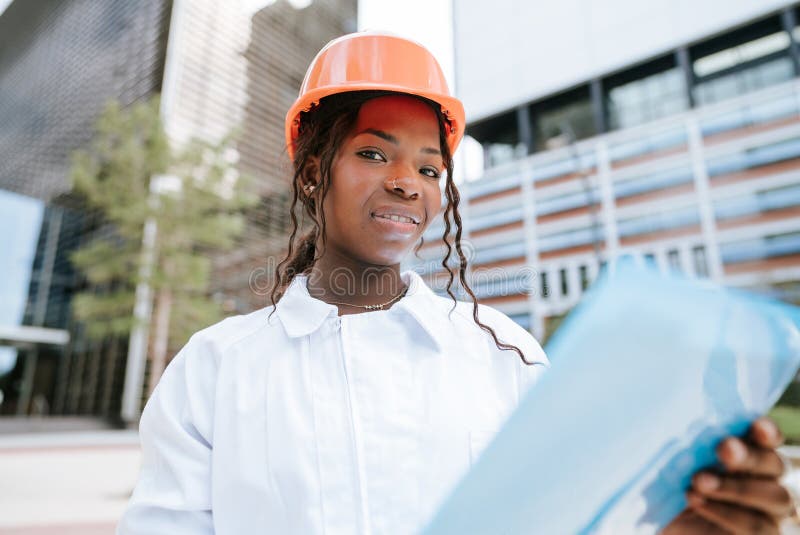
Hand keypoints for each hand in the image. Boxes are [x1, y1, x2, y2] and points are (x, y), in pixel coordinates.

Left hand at [662, 417, 795, 534]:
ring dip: (736, 487)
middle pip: (774, 463)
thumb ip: (683, 446)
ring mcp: (771, 508)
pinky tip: (698, 501)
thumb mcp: (672, 462)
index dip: (766, 431)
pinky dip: (726, 513)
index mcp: (750, 450)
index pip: (768, 437)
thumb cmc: (671, 483)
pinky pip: (756, 524)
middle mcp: (768, 477)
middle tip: (723, 448)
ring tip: (699, 481)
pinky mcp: (764, 532)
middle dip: (749, 456)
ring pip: (774, 495)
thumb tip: (672, 423)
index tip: (755, 425)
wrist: (664, 518)